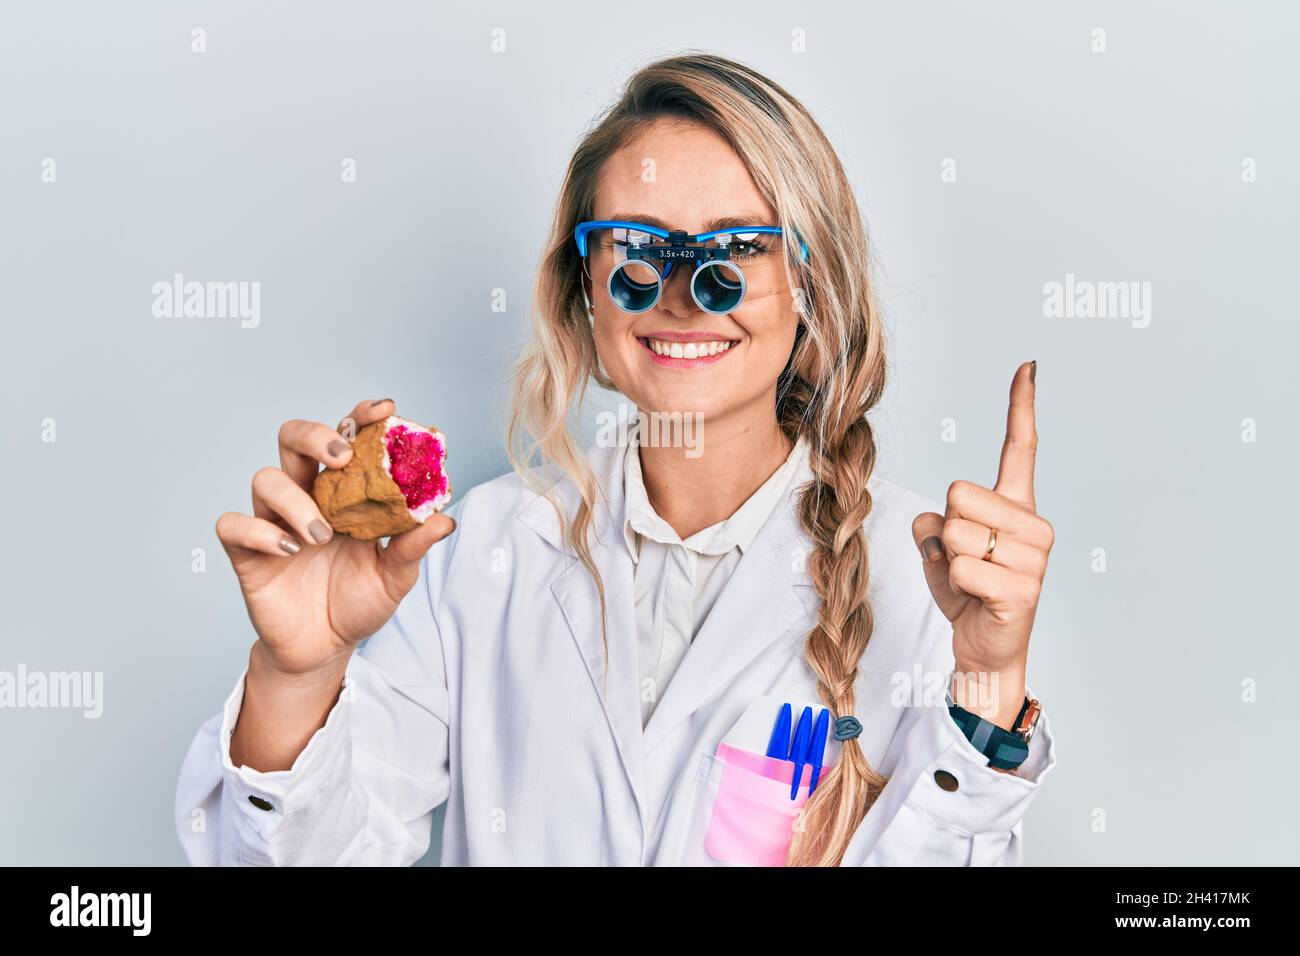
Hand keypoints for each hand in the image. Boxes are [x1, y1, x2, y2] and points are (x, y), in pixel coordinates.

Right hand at [216, 398, 455, 679]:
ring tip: (323, 536)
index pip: (346, 437)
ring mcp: (273, 521)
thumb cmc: (359, 602)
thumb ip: (414, 546)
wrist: (326, 648)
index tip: (385, 411)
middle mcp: (305, 496)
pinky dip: (260, 532)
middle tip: (341, 458)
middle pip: (293, 439)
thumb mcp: (396, 577)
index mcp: (343, 492)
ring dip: (296, 500)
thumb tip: (445, 519)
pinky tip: (290, 551)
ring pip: (265, 479)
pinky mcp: (247, 553)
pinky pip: (235, 526)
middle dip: (315, 436)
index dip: (360, 417)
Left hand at [911, 361, 1052, 729]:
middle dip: (946, 529)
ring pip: (956, 531)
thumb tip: (938, 523)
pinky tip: (974, 599)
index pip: (1019, 449)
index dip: (1021, 408)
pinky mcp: (1022, 589)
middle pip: (958, 493)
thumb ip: (934, 523)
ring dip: (947, 560)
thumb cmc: (966, 592)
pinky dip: (952, 583)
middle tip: (964, 560)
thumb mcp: (939, 548)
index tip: (1027, 367)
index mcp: (1016, 507)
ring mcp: (1033, 558)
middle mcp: (1034, 525)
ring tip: (969, 582)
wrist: (983, 646)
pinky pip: (962, 566)